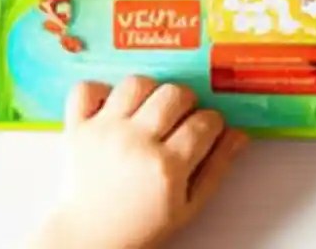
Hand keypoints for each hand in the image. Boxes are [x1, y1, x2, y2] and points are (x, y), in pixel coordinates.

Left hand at [31, 76, 248, 248]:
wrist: (90, 238)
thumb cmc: (141, 225)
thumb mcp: (189, 206)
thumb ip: (216, 168)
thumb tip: (238, 135)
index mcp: (167, 166)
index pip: (205, 122)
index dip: (212, 124)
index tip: (207, 131)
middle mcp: (136, 142)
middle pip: (174, 94)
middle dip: (186, 103)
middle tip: (181, 119)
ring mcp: (104, 132)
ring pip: (136, 83)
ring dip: (149, 92)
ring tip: (149, 111)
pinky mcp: (77, 128)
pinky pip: (86, 89)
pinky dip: (98, 91)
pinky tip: (111, 107)